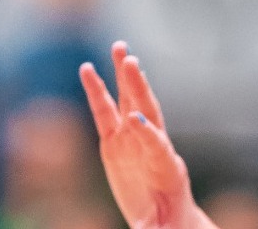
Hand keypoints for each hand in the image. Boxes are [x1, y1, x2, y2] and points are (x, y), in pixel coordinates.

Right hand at [80, 42, 202, 228]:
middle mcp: (152, 146)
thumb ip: (154, 228)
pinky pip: (105, 113)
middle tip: (131, 61)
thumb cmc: (168, 225)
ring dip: (123, 75)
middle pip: (146, 110)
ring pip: (129, 102)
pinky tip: (88, 70)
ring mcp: (133, 140)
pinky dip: (97, 92)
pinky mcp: (116, 142)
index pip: (157, 145)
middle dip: (138, 87)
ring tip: (118, 47)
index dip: (147, 134)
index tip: (135, 121)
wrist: (169, 219)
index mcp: (167, 169)